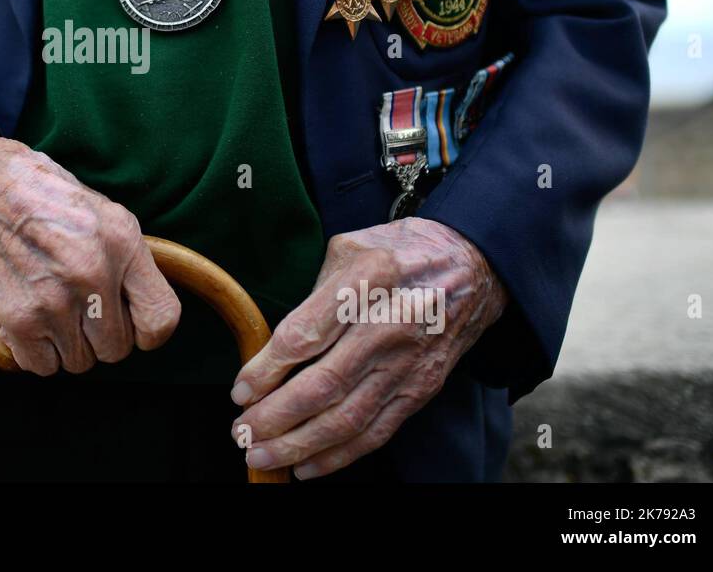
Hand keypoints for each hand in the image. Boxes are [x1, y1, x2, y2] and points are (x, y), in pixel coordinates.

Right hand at [0, 132, 180, 374]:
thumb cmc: (39, 196)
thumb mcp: (102, 210)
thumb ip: (128, 260)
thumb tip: (141, 305)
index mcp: (121, 243)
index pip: (160, 319)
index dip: (148, 332)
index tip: (132, 326)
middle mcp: (92, 274)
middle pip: (116, 349)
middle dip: (99, 336)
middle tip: (79, 309)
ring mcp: (55, 301)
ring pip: (79, 362)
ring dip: (66, 344)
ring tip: (50, 307)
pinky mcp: (18, 320)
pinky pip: (42, 366)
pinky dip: (35, 351)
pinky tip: (29, 318)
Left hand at [230, 217, 506, 478]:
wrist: (472, 267)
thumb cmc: (397, 252)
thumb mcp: (350, 248)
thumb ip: (314, 293)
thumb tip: (273, 345)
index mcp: (367, 279)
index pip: (306, 335)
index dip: (267, 369)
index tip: (240, 390)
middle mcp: (390, 325)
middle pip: (324, 384)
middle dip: (275, 416)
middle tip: (241, 432)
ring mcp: (408, 363)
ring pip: (348, 417)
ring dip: (299, 444)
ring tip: (262, 454)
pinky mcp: (420, 390)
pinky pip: (376, 432)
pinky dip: (339, 455)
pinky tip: (305, 466)